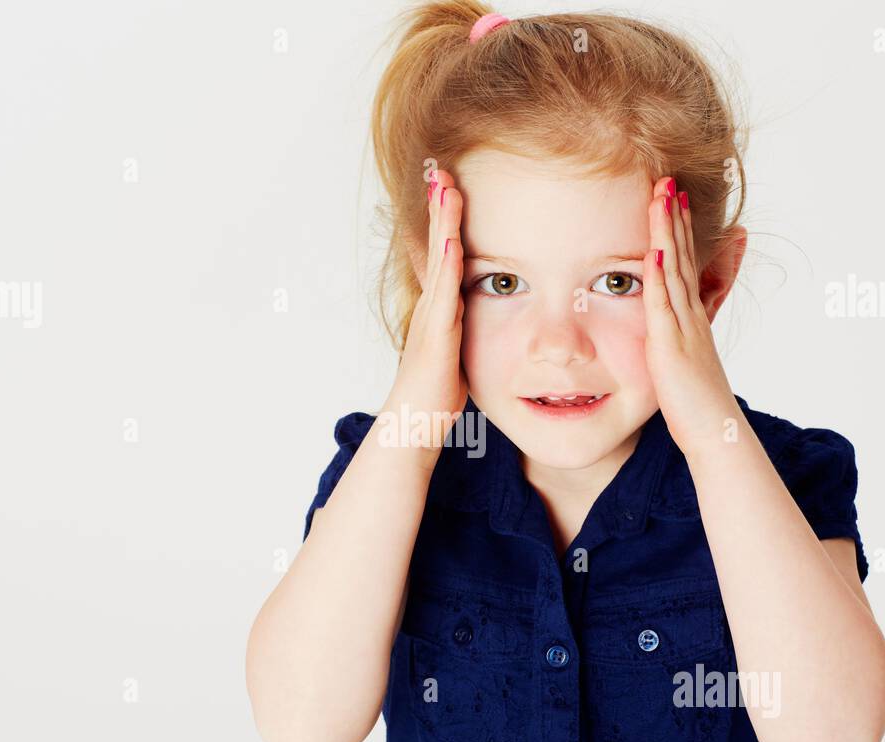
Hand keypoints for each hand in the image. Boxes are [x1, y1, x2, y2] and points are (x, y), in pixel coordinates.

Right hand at [383, 168, 469, 458]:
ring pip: (438, 262)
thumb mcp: (455, 354)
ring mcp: (430, 319)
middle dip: (439, 209)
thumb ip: (463, 330)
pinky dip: (447, 267)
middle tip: (440, 170)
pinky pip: (443, 296)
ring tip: (444, 189)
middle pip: (436, 247)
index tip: (449, 188)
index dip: (446, 222)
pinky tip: (453, 242)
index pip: (445, 255)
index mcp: (439, 309)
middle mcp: (431, 307)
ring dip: (441, 224)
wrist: (412, 428)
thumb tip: (473, 317)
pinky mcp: (435, 339)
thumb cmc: (434, 397)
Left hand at [642, 176, 742, 457]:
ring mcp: (683, 328)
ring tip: (662, 195)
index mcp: (690, 319)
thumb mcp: (683, 366)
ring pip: (673, 270)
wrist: (715, 433)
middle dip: (673, 217)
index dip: (676, 231)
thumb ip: (674, 346)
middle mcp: (690, 316)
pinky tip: (653, 250)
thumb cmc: (696, 407)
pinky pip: (663, 305)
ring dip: (667, 231)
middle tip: (667, 180)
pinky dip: (658, 276)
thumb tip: (667, 337)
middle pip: (680, 256)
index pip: (682, 265)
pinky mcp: (670, 346)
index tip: (671, 199)